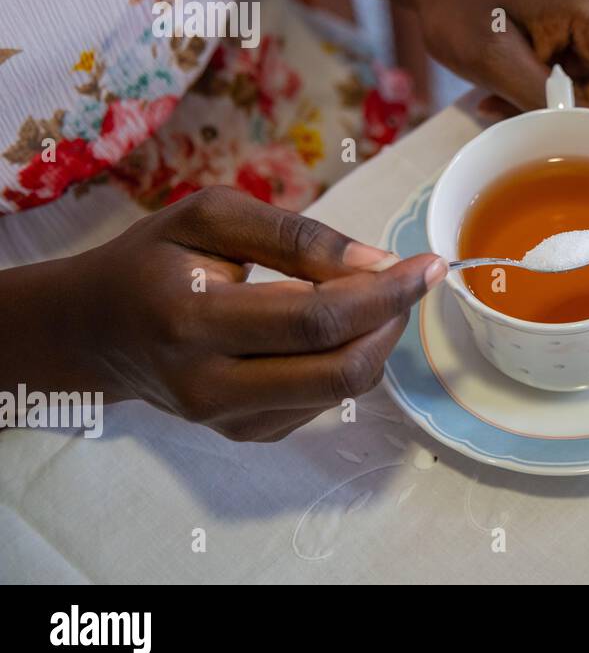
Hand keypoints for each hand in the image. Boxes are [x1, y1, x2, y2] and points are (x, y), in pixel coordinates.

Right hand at [25, 187, 443, 441]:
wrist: (96, 330)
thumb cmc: (156, 260)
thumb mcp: (213, 217)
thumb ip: (298, 235)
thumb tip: (380, 264)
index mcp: (191, 321)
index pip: (316, 320)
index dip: (385, 294)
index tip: (428, 264)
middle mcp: (208, 386)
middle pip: (341, 371)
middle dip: (392, 321)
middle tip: (408, 279)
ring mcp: (228, 422)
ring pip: (342, 391)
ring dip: (377, 339)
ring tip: (372, 294)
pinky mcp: (245, 435)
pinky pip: (325, 402)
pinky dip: (348, 359)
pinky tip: (333, 326)